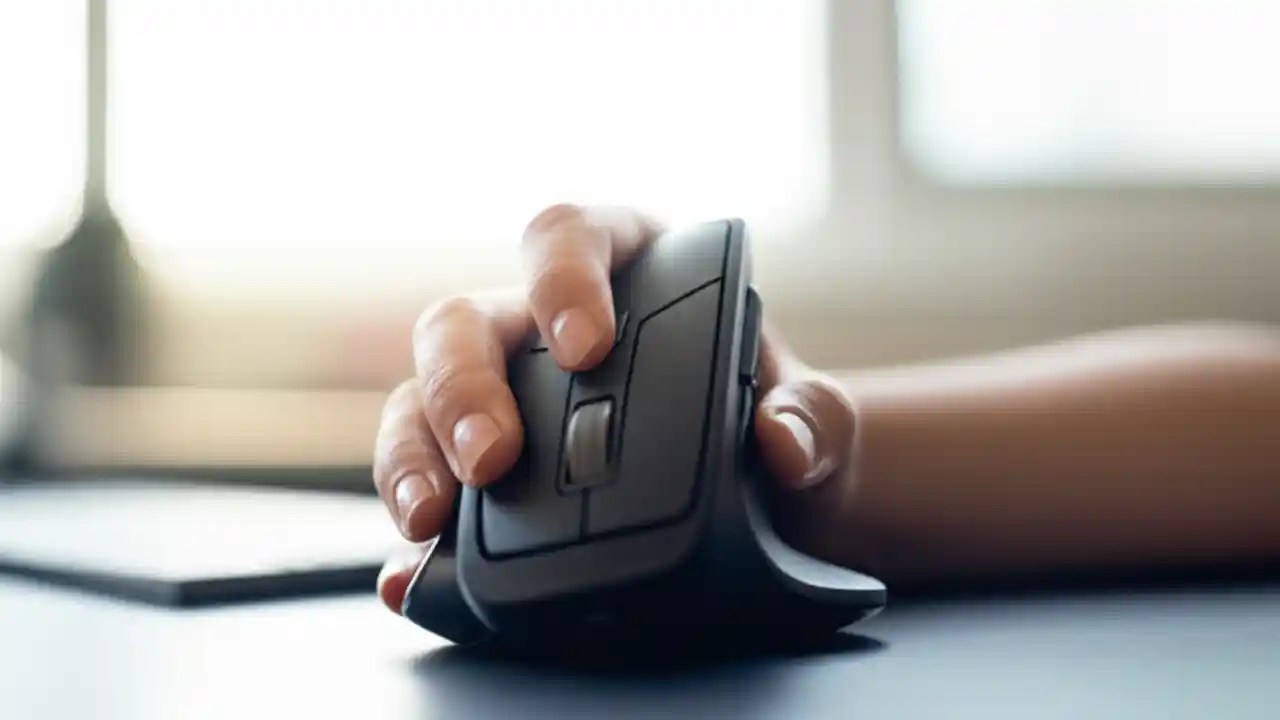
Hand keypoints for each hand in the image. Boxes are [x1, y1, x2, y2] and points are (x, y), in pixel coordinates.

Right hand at [371, 204, 857, 613]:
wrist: (765, 507)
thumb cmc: (771, 425)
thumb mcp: (809, 416)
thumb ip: (810, 418)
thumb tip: (784, 444)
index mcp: (621, 275)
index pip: (567, 235)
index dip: (561, 276)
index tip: (583, 342)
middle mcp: (540, 329)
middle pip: (465, 322)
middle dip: (465, 385)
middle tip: (496, 454)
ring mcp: (500, 398)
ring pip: (421, 399)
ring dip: (415, 454)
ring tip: (432, 518)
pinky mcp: (477, 474)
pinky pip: (424, 487)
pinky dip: (414, 535)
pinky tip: (413, 573)